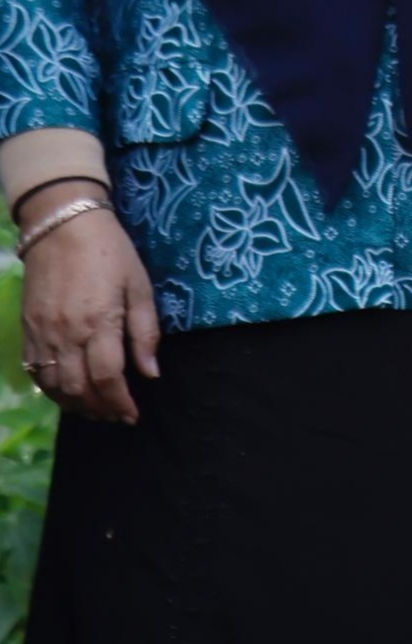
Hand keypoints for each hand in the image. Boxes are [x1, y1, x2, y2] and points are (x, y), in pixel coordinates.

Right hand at [17, 198, 158, 422]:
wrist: (62, 227)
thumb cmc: (111, 253)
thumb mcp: (140, 286)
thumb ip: (145, 332)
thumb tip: (151, 372)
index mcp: (99, 322)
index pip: (108, 378)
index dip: (120, 402)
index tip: (132, 414)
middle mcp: (66, 333)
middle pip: (79, 388)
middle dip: (99, 409)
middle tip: (116, 416)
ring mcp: (42, 332)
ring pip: (54, 385)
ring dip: (75, 405)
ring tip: (96, 410)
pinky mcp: (28, 328)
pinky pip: (35, 370)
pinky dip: (52, 389)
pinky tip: (68, 392)